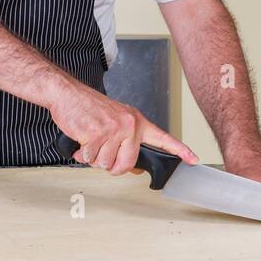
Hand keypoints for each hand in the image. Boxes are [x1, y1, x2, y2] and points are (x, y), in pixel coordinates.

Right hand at [48, 80, 196, 175]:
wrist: (67, 93)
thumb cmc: (88, 107)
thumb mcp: (114, 120)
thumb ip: (127, 141)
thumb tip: (134, 167)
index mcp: (136, 121)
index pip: (163, 138)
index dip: (180, 150)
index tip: (194, 159)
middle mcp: (128, 124)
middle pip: (127, 165)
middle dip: (111, 166)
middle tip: (102, 154)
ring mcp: (113, 129)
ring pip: (105, 163)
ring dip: (93, 158)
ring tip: (90, 140)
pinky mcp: (96, 134)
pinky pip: (89, 159)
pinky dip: (81, 154)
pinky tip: (81, 139)